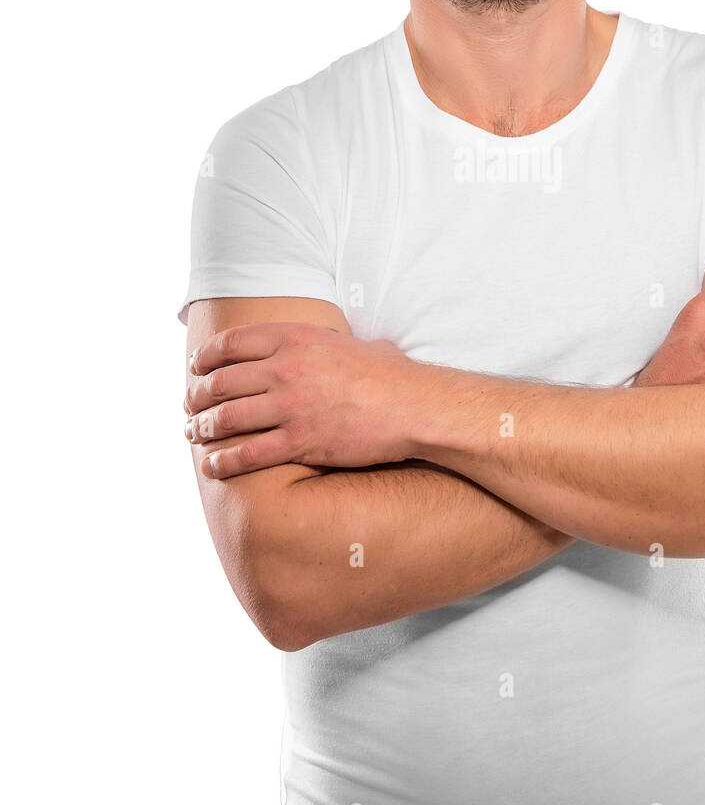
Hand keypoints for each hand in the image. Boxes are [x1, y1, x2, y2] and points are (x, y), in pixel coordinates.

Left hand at [183, 321, 425, 477]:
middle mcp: (286, 368)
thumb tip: (340, 341)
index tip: (196, 368)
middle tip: (189, 407)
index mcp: (296, 338)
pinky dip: (224, 461)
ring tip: (193, 434)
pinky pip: (248, 454)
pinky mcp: (301, 441)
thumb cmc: (393, 376)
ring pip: (227, 418)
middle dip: (197, 396)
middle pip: (221, 381)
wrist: (416, 407)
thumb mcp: (355, 342)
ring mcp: (291, 406)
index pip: (232, 343)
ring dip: (202, 429)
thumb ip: (332, 342)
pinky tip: (212, 466)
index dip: (206, 357)